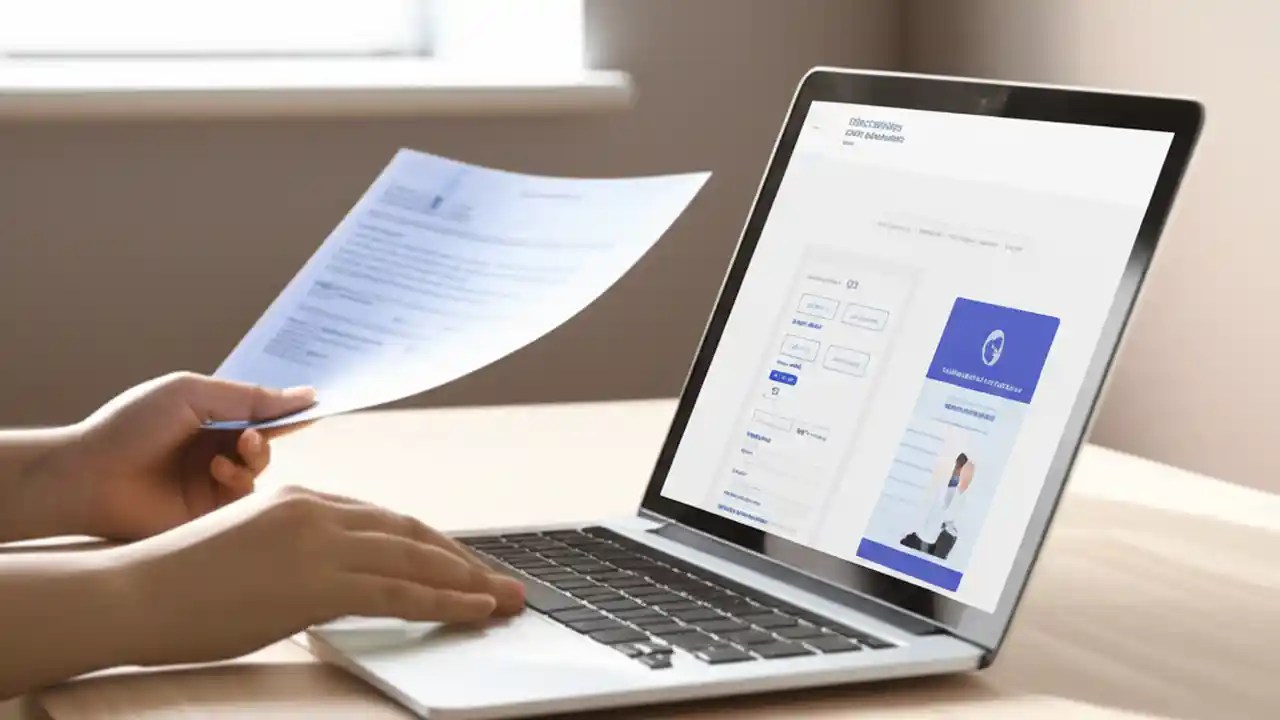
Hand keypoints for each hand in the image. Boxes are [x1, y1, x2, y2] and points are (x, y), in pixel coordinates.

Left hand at [52, 372, 316, 539]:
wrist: (88, 476)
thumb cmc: (131, 426)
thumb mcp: (191, 393)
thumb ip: (247, 396)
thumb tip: (306, 395)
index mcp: (209, 419)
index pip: (261, 413)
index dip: (289, 410)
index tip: (318, 406)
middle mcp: (214, 451)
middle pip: (267, 443)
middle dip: (271, 435)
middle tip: (258, 434)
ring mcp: (212, 484)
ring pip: (261, 472)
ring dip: (255, 458)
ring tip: (234, 453)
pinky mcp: (209, 517)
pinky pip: (247, 502)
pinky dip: (242, 481)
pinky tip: (219, 472)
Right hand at [102, 485, 525, 666]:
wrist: (131, 592)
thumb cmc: (180, 584)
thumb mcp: (249, 552)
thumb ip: (299, 557)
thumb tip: (334, 582)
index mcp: (302, 499)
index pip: (386, 520)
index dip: (431, 544)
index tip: (461, 564)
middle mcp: (318, 510)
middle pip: (412, 531)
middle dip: (463, 559)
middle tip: (502, 581)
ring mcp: (320, 543)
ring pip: (417, 558)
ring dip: (470, 581)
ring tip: (506, 600)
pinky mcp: (318, 580)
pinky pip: (402, 591)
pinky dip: (447, 601)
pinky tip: (477, 610)